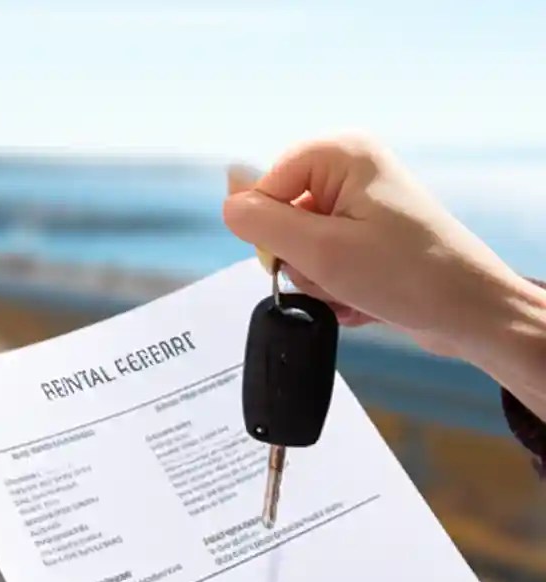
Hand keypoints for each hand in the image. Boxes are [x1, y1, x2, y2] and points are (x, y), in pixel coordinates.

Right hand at [223, 135, 545, 419]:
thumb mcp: (317, 250)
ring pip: (297, 245)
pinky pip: (321, 259)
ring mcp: (359, 201)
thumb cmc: (408, 277)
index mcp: (340, 153)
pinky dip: (333, 284)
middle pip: (279, 217)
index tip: (304, 257)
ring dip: (317, 278)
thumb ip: (259, 220)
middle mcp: (349, 168)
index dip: (271, 232)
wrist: (470, 313)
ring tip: (354, 289)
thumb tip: (226, 194)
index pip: (262, 189)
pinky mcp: (366, 232)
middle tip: (337, 276)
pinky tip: (361, 296)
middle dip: (298, 259)